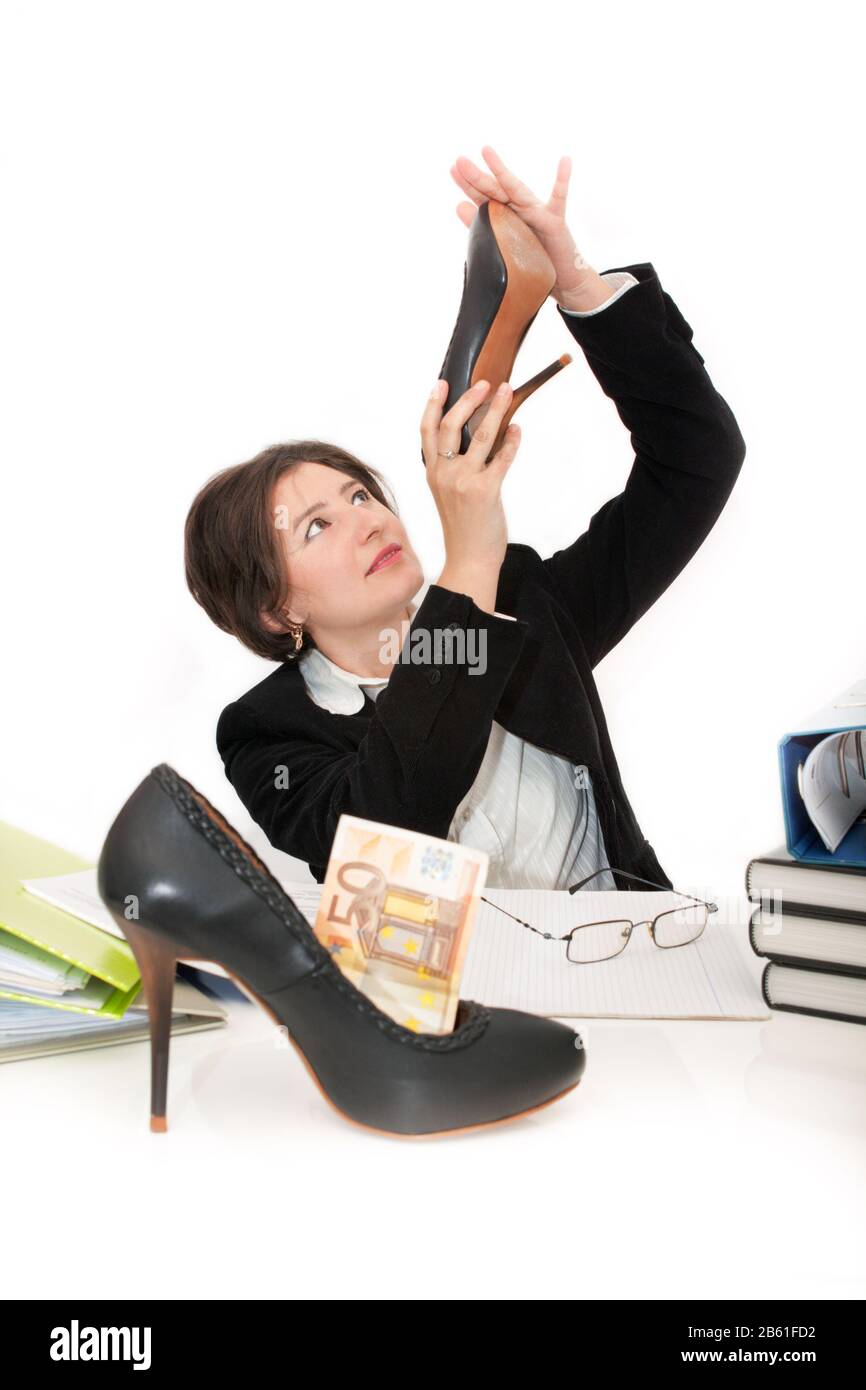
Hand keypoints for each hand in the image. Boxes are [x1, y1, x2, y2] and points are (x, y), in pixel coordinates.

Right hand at [420, 377, 520, 574]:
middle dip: (468, 399)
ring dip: (495, 410)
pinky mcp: (485, 490)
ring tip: (507, 393)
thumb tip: (470, 439)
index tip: (442, 383)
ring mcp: (463, 481)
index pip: (427, 430)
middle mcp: (444, 474)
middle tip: (485, 384)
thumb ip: (451, 468)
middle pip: (450, 425)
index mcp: (432, 473)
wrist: (469, 559)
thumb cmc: (462, 528)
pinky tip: (518, 429)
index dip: (433, 404)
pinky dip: (511, 441)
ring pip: (479, 436)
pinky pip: (501, 457)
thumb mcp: (447, 494)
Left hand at [449, 146, 612, 312]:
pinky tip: (565, 160)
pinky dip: (563, 179)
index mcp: (507, 215)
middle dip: (476, 176)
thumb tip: (458, 204)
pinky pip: (559, 198)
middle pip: (495, 190)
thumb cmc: (534, 259)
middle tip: (459, 161)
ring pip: (516, 190)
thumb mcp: (504, 241)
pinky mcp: (555, 221)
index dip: (468, 185)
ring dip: (500, 171)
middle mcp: (520, 208)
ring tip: (485, 152)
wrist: (563, 278)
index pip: (484, 198)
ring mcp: (537, 212)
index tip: (452, 169)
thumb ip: (482, 223)